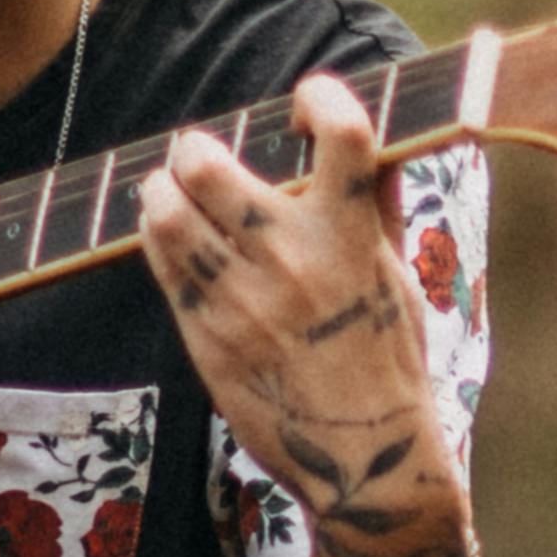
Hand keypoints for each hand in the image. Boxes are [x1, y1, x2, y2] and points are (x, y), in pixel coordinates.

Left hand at [138, 84, 474, 556]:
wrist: (365, 460)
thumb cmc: (388, 365)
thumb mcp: (399, 282)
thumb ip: (382, 211)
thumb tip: (378, 151)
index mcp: (353, 239)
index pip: (345, 134)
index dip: (322, 96)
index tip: (306, 103)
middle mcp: (292, 260)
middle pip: (210, 165)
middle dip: (197, 148)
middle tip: (200, 155)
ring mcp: (242, 299)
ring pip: (167, 210)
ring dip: (163, 188)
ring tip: (171, 191)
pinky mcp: (207, 336)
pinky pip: (162, 261)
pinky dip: (157, 233)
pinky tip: (169, 232)